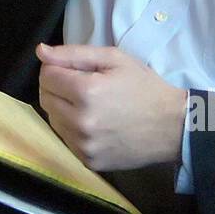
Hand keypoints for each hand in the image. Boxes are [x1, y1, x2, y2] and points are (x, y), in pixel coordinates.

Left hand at [36, 43, 186, 170]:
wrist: (172, 127)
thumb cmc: (145, 87)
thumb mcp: (114, 59)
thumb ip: (74, 54)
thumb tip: (41, 52)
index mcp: (86, 92)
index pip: (47, 75)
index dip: (58, 68)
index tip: (75, 70)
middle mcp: (80, 122)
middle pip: (45, 98)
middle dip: (58, 87)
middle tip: (82, 85)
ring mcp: (83, 145)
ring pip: (52, 120)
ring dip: (63, 108)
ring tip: (89, 104)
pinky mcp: (88, 161)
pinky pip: (65, 139)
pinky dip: (72, 129)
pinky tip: (94, 123)